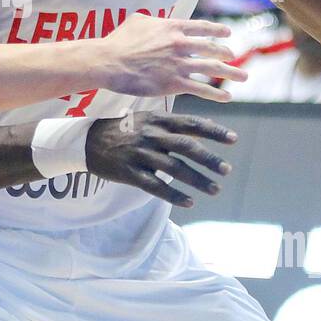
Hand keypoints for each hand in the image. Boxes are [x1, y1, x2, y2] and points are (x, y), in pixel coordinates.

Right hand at [87, 110, 237, 208]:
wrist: (87, 141)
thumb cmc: (124, 129)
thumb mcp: (147, 119)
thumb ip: (173, 124)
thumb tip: (206, 128)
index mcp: (157, 120)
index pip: (191, 123)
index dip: (213, 131)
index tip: (233, 139)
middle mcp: (151, 136)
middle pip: (186, 147)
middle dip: (208, 159)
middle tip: (226, 170)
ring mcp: (140, 155)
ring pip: (174, 169)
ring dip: (197, 180)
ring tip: (215, 189)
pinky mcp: (129, 173)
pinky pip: (155, 186)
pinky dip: (173, 195)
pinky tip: (189, 202)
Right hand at [96, 16, 246, 100]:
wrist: (110, 62)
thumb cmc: (119, 41)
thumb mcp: (137, 20)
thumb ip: (153, 20)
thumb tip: (156, 20)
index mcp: (173, 27)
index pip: (202, 28)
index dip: (218, 31)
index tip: (228, 34)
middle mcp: (180, 44)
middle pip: (212, 48)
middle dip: (226, 53)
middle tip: (234, 57)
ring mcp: (179, 64)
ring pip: (212, 68)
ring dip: (231, 73)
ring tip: (243, 76)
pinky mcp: (174, 83)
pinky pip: (201, 89)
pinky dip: (216, 93)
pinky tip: (226, 96)